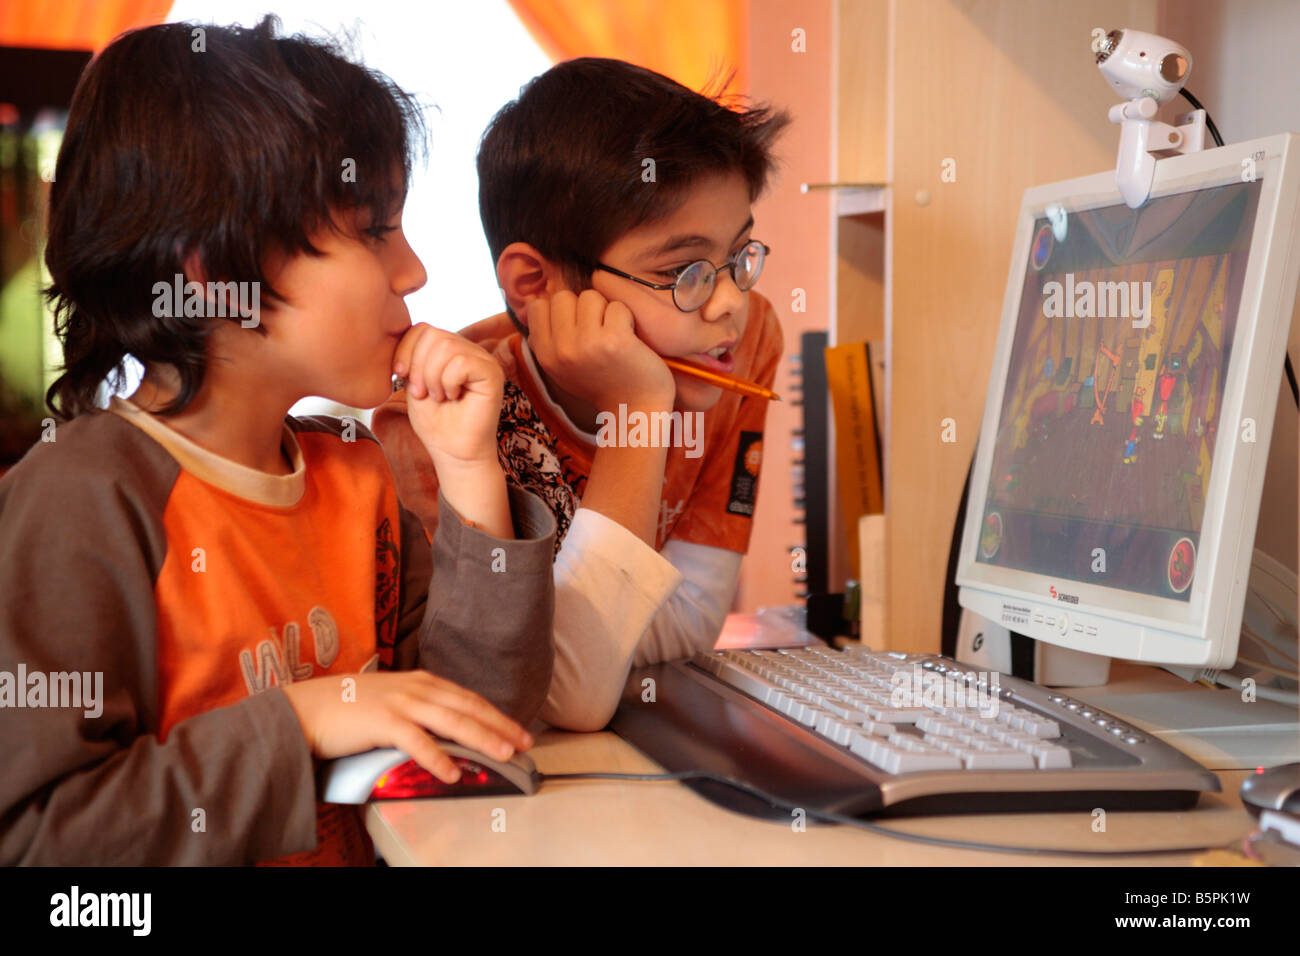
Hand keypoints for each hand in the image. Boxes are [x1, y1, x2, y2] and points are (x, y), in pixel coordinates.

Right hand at [282, 670, 532, 783]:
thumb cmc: (348, 709)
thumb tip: (448, 732)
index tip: (519, 730)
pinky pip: (418, 742)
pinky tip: (453, 773)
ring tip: (503, 755)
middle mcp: (416, 688)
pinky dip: (439, 758)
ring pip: (452, 721)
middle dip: (500, 726)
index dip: (497, 714)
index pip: (468, 698)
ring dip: (481, 738)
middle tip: (524, 743)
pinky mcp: (383, 722)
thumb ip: (419, 711)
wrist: (307, 709)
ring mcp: (401, 703)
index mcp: (421, 682)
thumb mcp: (391, 701)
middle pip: (469, 707)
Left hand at [394, 324, 503, 469]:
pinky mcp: (492, 373)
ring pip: (446, 347)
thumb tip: (403, 333)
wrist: (452, 451)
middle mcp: (469, 350)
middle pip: (433, 335)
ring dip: (433, 377)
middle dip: (418, 366)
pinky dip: (449, 382)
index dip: (405, 349)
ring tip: (438, 396)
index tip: (398, 376)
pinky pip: (461, 362)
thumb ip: (412, 356)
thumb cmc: (435, 422)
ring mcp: (482, 360)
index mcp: (450, 350)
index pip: (423, 329)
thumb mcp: (413, 382)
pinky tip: (454, 397)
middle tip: (422, 393)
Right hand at [526, 289, 674, 412]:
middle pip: (563, 296)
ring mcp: (588, 344)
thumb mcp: (560, 369)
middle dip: (581, 307)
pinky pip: (616, 306)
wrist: (635, 408)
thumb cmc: (600, 384)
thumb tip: (537, 302)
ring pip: (590, 297)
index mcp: (545, 356)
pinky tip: (628, 338)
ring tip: (612, 333)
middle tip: (596, 328)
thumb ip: (547, 339)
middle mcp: (562, 350)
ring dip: (604, 310)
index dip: (558, 310)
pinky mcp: (615, 339)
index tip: (575, 325)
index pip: (537, 306)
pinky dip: (626, 318)